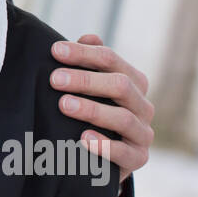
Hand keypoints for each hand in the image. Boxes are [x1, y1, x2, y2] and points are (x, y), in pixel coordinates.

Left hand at [49, 35, 153, 181]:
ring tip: (64, 104)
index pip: (111, 60)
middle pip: (120, 85)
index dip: (83, 54)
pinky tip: (83, 137)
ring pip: (123, 118)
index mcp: (133, 82)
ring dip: (92, 110)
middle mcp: (143, 106)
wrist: (101, 157)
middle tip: (54, 79)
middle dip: (86, 80)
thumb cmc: (92, 113)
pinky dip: (104, 145)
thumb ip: (89, 63)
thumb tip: (89, 37)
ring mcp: (142, 134)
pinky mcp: (137, 159)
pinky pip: (124, 153)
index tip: (55, 51)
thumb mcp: (90, 88)